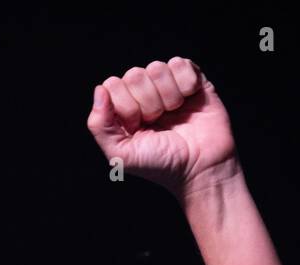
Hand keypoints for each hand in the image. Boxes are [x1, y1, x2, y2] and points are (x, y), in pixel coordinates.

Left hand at [86, 57, 239, 197]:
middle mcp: (142, 94)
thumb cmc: (160, 164)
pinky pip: (180, 63)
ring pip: (157, 68)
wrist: (200, 167)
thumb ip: (100, 125)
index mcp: (122, 109)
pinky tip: (189, 100)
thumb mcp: (121, 155)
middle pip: (134, 74)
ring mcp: (166, 85)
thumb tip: (100, 90)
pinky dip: (185, 84)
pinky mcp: (191, 79)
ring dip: (167, 96)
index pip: (112, 85)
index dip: (126, 106)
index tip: (137, 126)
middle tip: (158, 122)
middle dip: (147, 103)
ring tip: (175, 113)